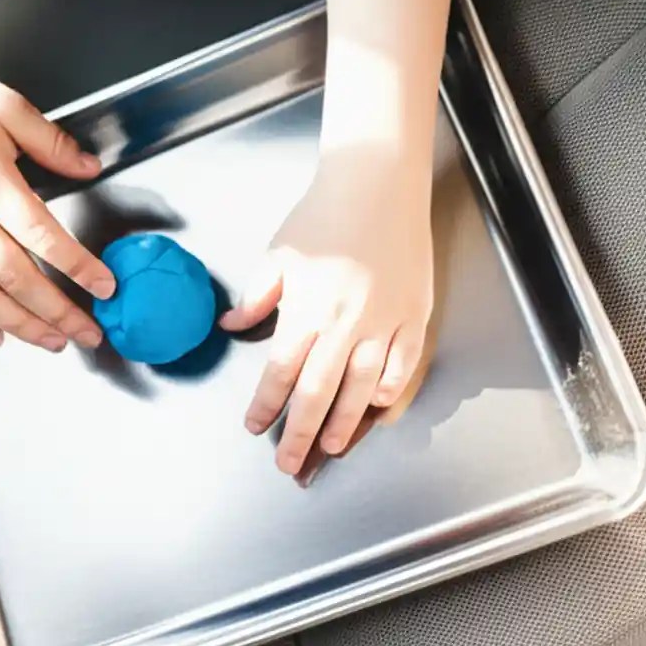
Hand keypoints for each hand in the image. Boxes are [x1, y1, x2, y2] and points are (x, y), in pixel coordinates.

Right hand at [0, 15, 113, 351]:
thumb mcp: (7, 105)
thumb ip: (52, 143)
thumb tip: (90, 167)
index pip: (44, 237)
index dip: (78, 267)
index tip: (105, 287)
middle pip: (14, 278)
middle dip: (56, 312)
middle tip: (88, 332)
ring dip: (19, 325)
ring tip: (52, 342)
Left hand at [221, 149, 433, 474]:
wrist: (377, 182)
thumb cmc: (323, 214)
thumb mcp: (278, 254)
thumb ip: (256, 297)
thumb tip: (232, 324)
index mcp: (306, 306)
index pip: (280, 371)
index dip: (266, 405)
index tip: (255, 426)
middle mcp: (344, 320)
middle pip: (317, 392)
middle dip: (299, 434)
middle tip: (288, 463)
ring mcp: (383, 320)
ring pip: (361, 388)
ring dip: (343, 423)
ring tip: (329, 447)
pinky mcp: (413, 314)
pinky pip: (403, 365)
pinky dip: (389, 390)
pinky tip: (375, 408)